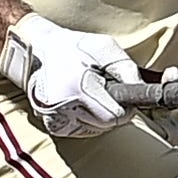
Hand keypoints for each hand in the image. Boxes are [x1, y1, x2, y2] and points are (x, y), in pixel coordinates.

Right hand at [0, 11, 135, 139]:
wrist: (37, 52)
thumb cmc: (74, 48)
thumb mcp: (104, 47)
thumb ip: (125, 67)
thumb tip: (141, 89)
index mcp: (76, 87)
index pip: (116, 115)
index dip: (125, 105)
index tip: (122, 92)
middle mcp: (62, 107)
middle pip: (108, 124)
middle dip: (113, 108)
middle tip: (104, 88)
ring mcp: (55, 119)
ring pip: (98, 129)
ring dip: (101, 114)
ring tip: (89, 92)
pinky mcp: (53, 126)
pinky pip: (84, 130)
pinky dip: (88, 118)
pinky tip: (80, 101)